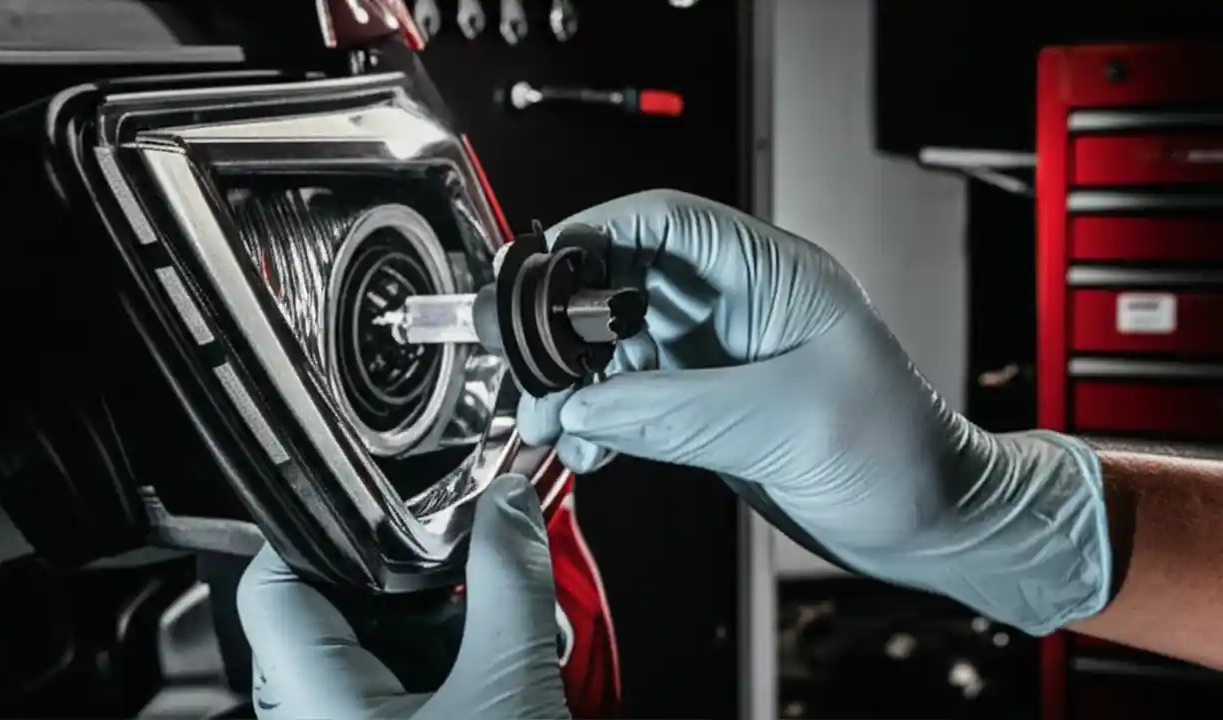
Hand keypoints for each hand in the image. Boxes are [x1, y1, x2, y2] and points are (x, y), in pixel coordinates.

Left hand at [236, 474, 569, 718]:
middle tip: (457, 543)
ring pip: (368, 650)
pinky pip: (393, 688)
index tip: (375, 488)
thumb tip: (509, 504)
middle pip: (329, 606)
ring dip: (428, 618)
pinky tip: (490, 660)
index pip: (272, 582)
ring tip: (486, 608)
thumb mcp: (512, 689)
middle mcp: (313, 717)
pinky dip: (440, 660)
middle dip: (402, 569)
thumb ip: (511, 585)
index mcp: (316, 700)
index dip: (320, 521)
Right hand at [519, 189, 1110, 635]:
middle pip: (624, 280)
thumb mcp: (786, 424)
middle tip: (523, 361)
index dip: (592, 234)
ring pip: (617, 342)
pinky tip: (586, 446)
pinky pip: (630, 396)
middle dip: (565, 319)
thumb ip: (674, 413)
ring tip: (547, 419)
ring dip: (574, 380)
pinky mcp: (706, 403)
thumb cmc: (899, 456)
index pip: (665, 222)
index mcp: (771, 276)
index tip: (537, 270)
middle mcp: (737, 305)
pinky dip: (598, 418)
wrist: (931, 522)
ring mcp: (717, 355)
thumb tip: (580, 409)